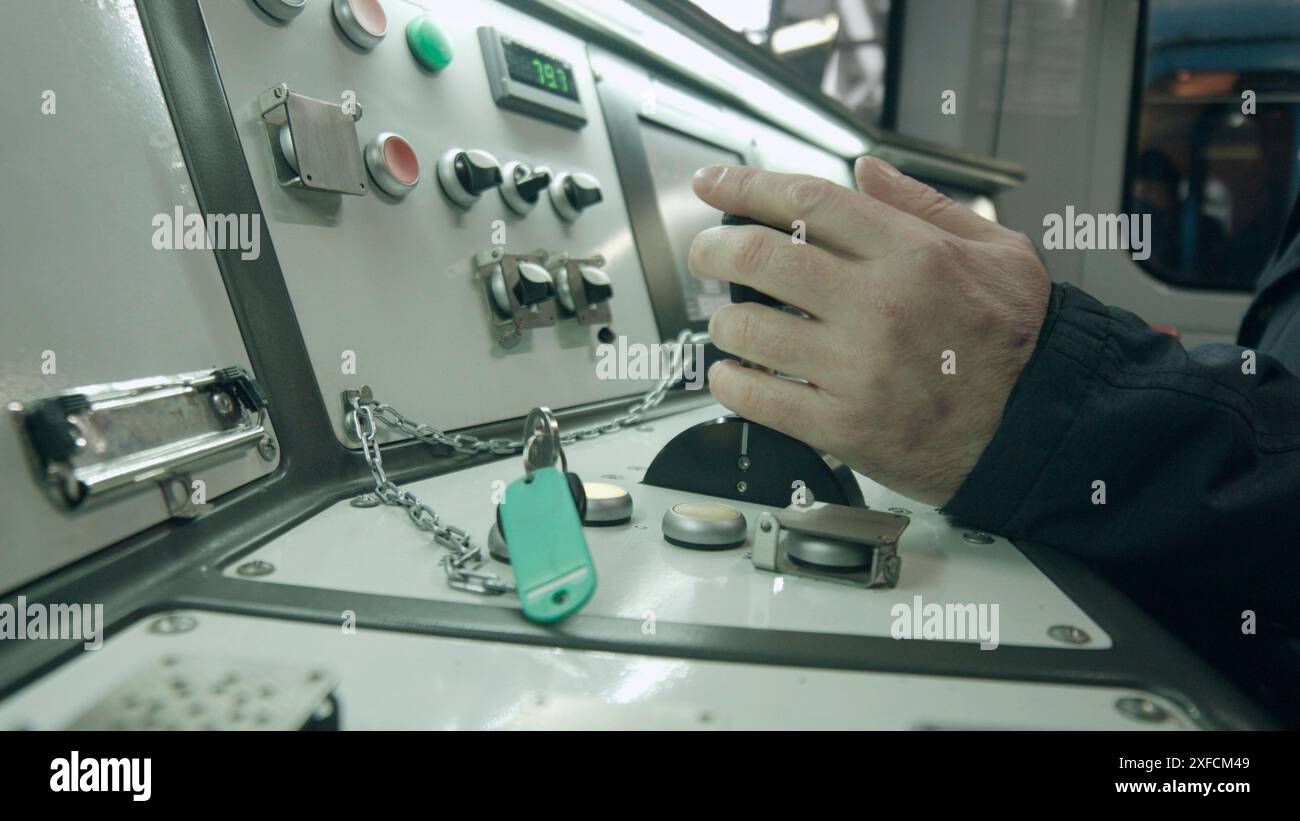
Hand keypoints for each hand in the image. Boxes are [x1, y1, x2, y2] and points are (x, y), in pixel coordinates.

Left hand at [689, 158, 1050, 504]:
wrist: (1042, 428)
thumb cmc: (1021, 343)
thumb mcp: (997, 251)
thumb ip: (923, 206)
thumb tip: (864, 170)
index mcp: (912, 254)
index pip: (805, 200)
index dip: (744, 185)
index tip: (713, 182)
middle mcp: (878, 305)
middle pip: (759, 256)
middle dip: (712, 248)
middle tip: (702, 251)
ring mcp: (857, 368)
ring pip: (748, 327)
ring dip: (723, 320)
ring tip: (729, 320)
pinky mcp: (844, 426)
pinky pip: (759, 398)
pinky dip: (730, 382)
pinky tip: (731, 373)